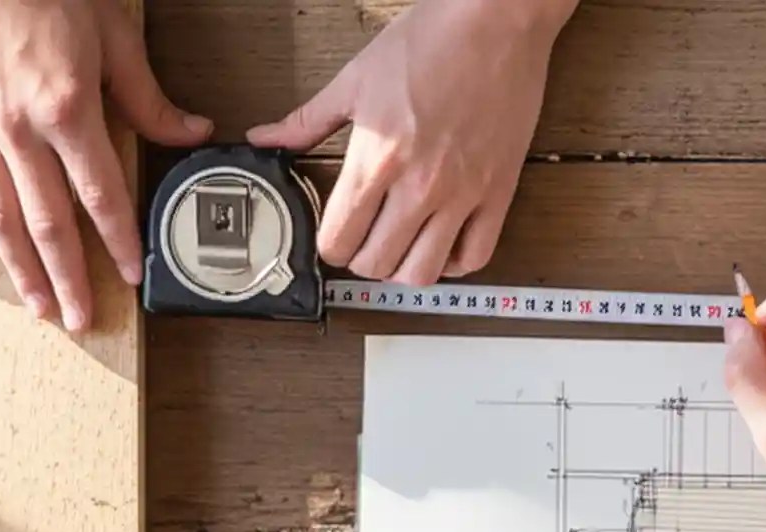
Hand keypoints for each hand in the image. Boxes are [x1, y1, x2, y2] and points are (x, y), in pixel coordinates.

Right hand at [0, 0, 211, 330]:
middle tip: (82, 319)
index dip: (118, 241)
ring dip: (19, 267)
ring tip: (37, 306)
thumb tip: (192, 133)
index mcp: (66, 110)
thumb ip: (150, 99)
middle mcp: (18, 129)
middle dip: (67, 276)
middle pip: (47, 221)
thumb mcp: (115, 39)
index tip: (130, 276)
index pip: (100, 195)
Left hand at [247, 0, 575, 285]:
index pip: (339, 240)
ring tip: (399, 248)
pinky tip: (442, 245)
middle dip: (361, 260)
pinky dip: (454, 263)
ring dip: (403, 269)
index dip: (329, 246)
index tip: (333, 236)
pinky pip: (476, 255)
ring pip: (422, 272)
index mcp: (377, 158)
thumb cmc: (431, 40)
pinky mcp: (498, 192)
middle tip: (363, 241)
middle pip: (376, 264)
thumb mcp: (355, 79)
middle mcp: (419, 185)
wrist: (496, 21)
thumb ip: (307, 121)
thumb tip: (266, 138)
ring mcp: (462, 194)